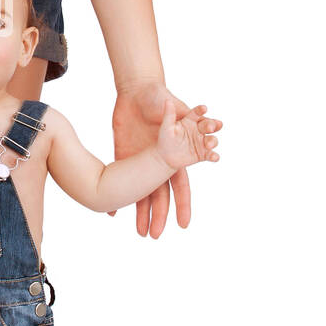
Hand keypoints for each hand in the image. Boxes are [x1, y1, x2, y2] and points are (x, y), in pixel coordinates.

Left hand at [112, 80, 220, 235]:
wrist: (138, 90)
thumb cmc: (162, 96)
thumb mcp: (175, 108)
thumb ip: (188, 120)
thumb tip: (214, 123)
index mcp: (173, 155)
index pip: (180, 185)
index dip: (182, 204)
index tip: (183, 224)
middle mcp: (156, 162)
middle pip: (160, 195)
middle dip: (159, 215)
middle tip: (156, 235)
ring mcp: (139, 161)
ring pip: (141, 192)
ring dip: (140, 212)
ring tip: (141, 232)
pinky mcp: (123, 155)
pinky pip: (119, 178)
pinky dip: (116, 196)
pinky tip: (112, 213)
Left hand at [156, 98, 220, 172]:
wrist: (165, 157)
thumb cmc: (165, 139)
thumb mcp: (166, 127)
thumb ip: (169, 114)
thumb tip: (167, 101)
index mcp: (190, 120)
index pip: (197, 113)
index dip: (201, 110)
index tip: (204, 108)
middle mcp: (199, 130)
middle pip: (208, 125)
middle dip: (212, 125)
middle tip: (210, 127)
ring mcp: (202, 142)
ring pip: (211, 140)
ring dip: (213, 141)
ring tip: (209, 144)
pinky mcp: (204, 154)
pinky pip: (210, 154)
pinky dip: (214, 156)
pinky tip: (215, 158)